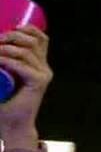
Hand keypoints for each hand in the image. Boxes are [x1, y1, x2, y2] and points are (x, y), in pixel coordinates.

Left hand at [0, 25, 51, 141]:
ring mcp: (43, 75)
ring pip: (27, 52)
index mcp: (38, 63)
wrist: (11, 123)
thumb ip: (1, 62)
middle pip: (33, 41)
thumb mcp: (2, 75)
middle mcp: (44, 68)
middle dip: (13, 35)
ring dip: (7, 48)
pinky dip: (9, 61)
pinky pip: (24, 67)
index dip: (27, 28)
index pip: (40, 38)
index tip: (8, 28)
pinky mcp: (39, 84)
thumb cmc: (4, 101)